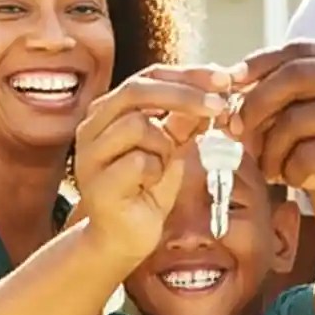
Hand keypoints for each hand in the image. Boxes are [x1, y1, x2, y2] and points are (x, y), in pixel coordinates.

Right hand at [73, 64, 231, 264]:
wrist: (125, 240)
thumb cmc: (147, 190)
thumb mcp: (173, 147)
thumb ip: (185, 119)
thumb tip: (214, 90)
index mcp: (110, 110)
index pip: (149, 75)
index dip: (188, 74)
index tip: (224, 79)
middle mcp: (93, 126)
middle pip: (137, 90)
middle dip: (184, 94)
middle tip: (218, 105)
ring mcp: (90, 155)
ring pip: (138, 125)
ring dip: (165, 145)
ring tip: (163, 166)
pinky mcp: (97, 185)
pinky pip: (139, 162)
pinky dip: (156, 172)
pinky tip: (149, 187)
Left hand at [230, 40, 314, 226]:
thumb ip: (290, 91)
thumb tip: (229, 77)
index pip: (297, 50)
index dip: (257, 65)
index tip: (228, 86)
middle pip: (293, 77)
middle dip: (255, 104)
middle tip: (238, 131)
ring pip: (296, 121)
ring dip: (270, 148)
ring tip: (270, 166)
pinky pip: (309, 156)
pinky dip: (291, 170)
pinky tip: (295, 178)